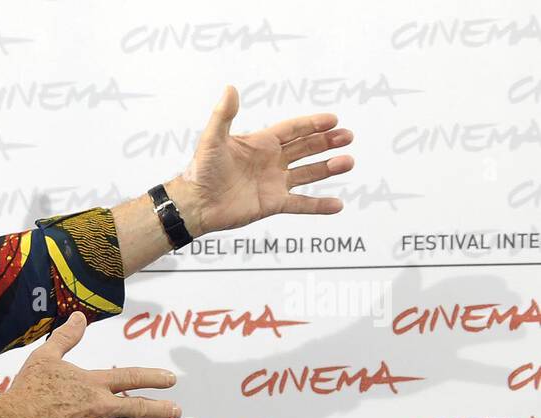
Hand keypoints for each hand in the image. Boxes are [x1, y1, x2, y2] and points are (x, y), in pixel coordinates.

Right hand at [0, 311, 180, 417]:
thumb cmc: (29, 388)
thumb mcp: (46, 356)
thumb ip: (66, 337)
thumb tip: (79, 317)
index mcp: (94, 384)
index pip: (132, 378)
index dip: (154, 378)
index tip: (171, 380)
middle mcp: (100, 407)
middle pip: (138, 409)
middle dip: (160, 411)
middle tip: (176, 413)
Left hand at [170, 85, 354, 235]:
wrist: (194, 203)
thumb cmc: (200, 170)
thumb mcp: (213, 139)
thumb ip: (223, 115)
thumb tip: (230, 88)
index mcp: (261, 143)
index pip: (293, 130)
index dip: (312, 124)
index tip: (333, 119)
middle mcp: (271, 161)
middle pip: (306, 148)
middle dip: (327, 142)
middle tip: (348, 136)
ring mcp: (274, 183)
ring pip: (308, 174)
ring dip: (328, 168)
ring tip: (348, 162)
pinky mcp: (272, 204)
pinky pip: (301, 204)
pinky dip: (319, 205)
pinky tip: (338, 205)